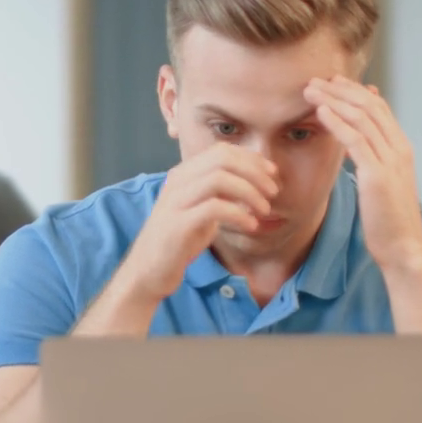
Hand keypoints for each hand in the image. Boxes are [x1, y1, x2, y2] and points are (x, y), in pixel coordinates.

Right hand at [116, 144, 278, 302]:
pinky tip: (250, 225)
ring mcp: (175, 202)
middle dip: (255, 173)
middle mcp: (177, 182)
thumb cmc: (179, 242)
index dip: (251, 159)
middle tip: (273, 192)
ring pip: (219, 178)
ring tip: (264, 210)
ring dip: (250, 192)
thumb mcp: (202, 211)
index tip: (272, 175)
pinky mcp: (177, 225)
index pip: (222, 151)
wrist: (148, 272)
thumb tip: (255, 183)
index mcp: (184, 175)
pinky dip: (238, 214)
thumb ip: (222, 194)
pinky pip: (214, 208)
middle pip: (222, 159)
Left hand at [304, 77, 421, 275]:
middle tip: (316, 80)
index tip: (333, 83)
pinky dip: (337, 123)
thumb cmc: (389, 220)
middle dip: (341, 90)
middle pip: (369, 106)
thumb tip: (356, 146)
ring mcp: (390, 160)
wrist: (403, 247)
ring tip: (311, 90)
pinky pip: (355, 140)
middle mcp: (399, 149)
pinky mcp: (377, 175)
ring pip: (361, 118)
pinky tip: (320, 112)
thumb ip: (373, 160)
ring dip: (333, 100)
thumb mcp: (383, 184)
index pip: (379, 108)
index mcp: (402, 149)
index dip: (355, 92)